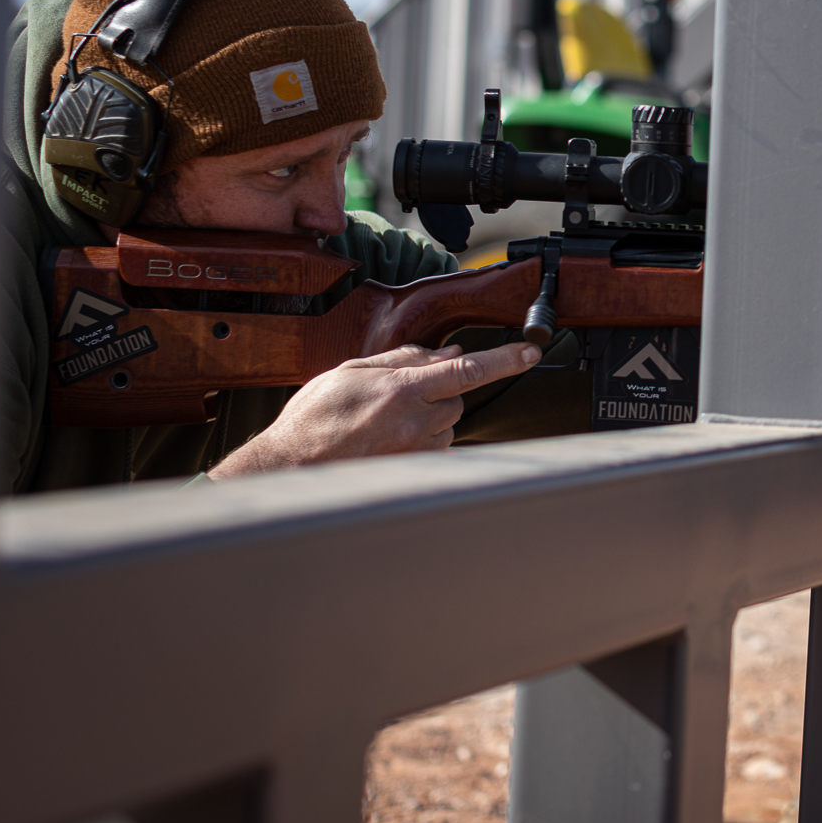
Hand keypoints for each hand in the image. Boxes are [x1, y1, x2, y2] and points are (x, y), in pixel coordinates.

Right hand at [209, 341, 541, 477]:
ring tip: (388, 419)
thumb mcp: (352, 371)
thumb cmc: (314, 417)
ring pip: (449, 424)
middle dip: (443, 389)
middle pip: (459, 397)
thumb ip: (404, 359)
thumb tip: (447, 352)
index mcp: (402, 390)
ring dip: (433, 415)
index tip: (530, 352)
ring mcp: (416, 450)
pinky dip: (424, 438)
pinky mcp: (414, 470)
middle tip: (405, 392)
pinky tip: (390, 438)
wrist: (291, 465)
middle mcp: (415, 422)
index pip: (468, 370)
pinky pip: (436, 448)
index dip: (504, 360)